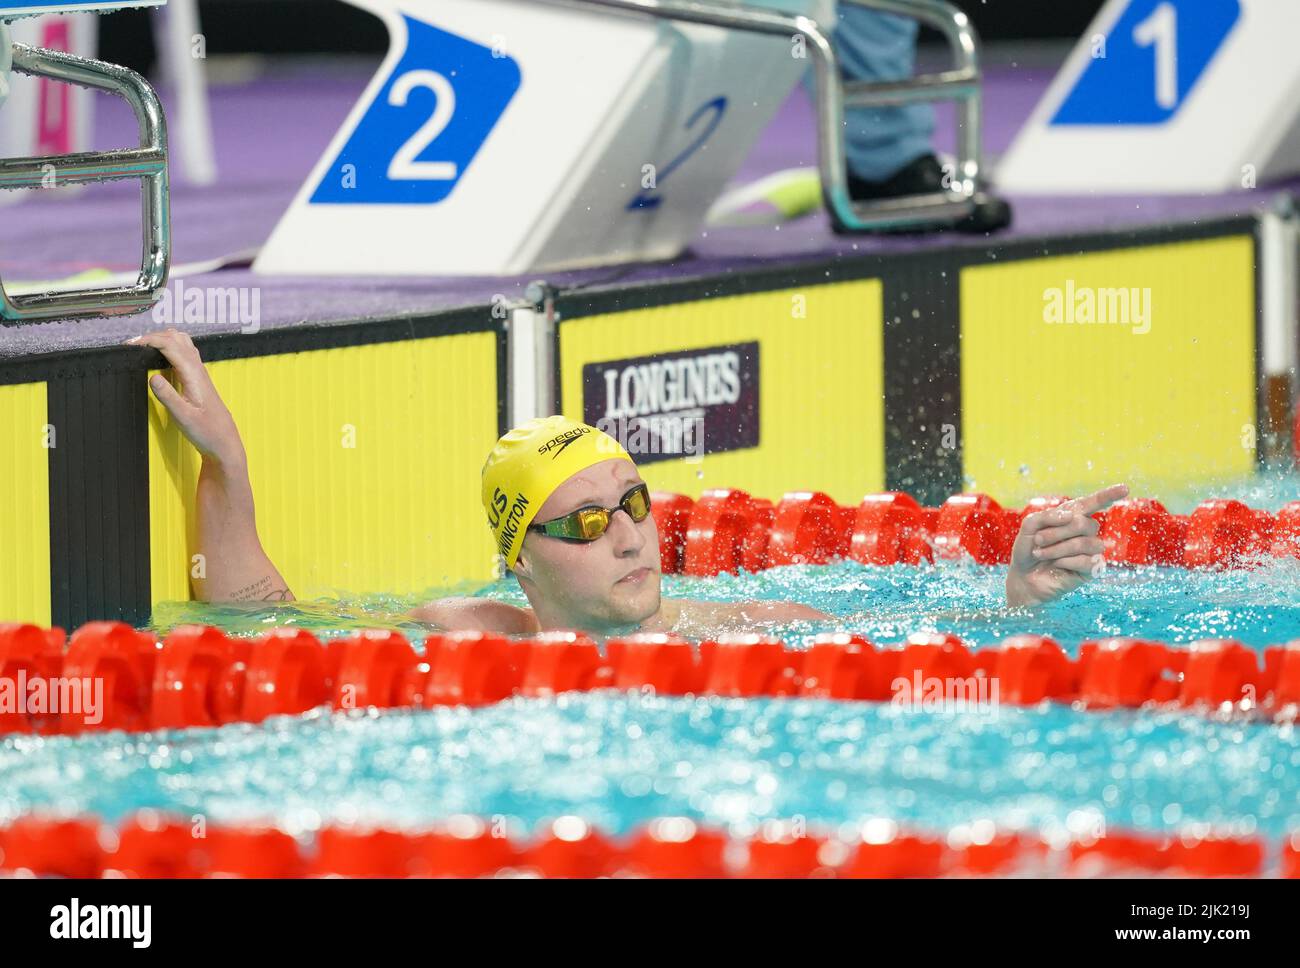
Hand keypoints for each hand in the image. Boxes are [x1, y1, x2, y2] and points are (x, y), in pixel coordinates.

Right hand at [125, 328, 244, 466]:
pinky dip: (170, 347)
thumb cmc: (207, 432)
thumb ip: (168, 396)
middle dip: (154, 336)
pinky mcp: (197, 378)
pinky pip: (184, 353)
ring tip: (143, 347)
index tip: (130, 345)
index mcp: (194, 375)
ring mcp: (199, 372)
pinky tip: (159, 356)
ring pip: (182, 343)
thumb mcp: (183, 417)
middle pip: (176, 338)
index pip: (171, 345)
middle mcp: (198, 369)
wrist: (224, 442)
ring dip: (163, 339)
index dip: (149, 340)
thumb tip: (152, 377)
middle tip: (132, 345)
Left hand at [1006, 483, 1129, 606]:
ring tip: (1040, 553)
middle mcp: (1085, 531)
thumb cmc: (1028, 549)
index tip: (1125, 488)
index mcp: (1072, 516)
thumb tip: (1071, 516)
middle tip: (1038, 540)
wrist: (1023, 576)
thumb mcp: (1030, 526)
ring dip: (1057, 549)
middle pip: (1083, 524)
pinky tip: (1056, 565)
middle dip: (1056, 532)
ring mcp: (1090, 550)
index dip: (1108, 495)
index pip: (1093, 503)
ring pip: (1084, 543)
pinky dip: (1065, 562)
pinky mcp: (1091, 569)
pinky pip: (1086, 561)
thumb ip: (1047, 516)